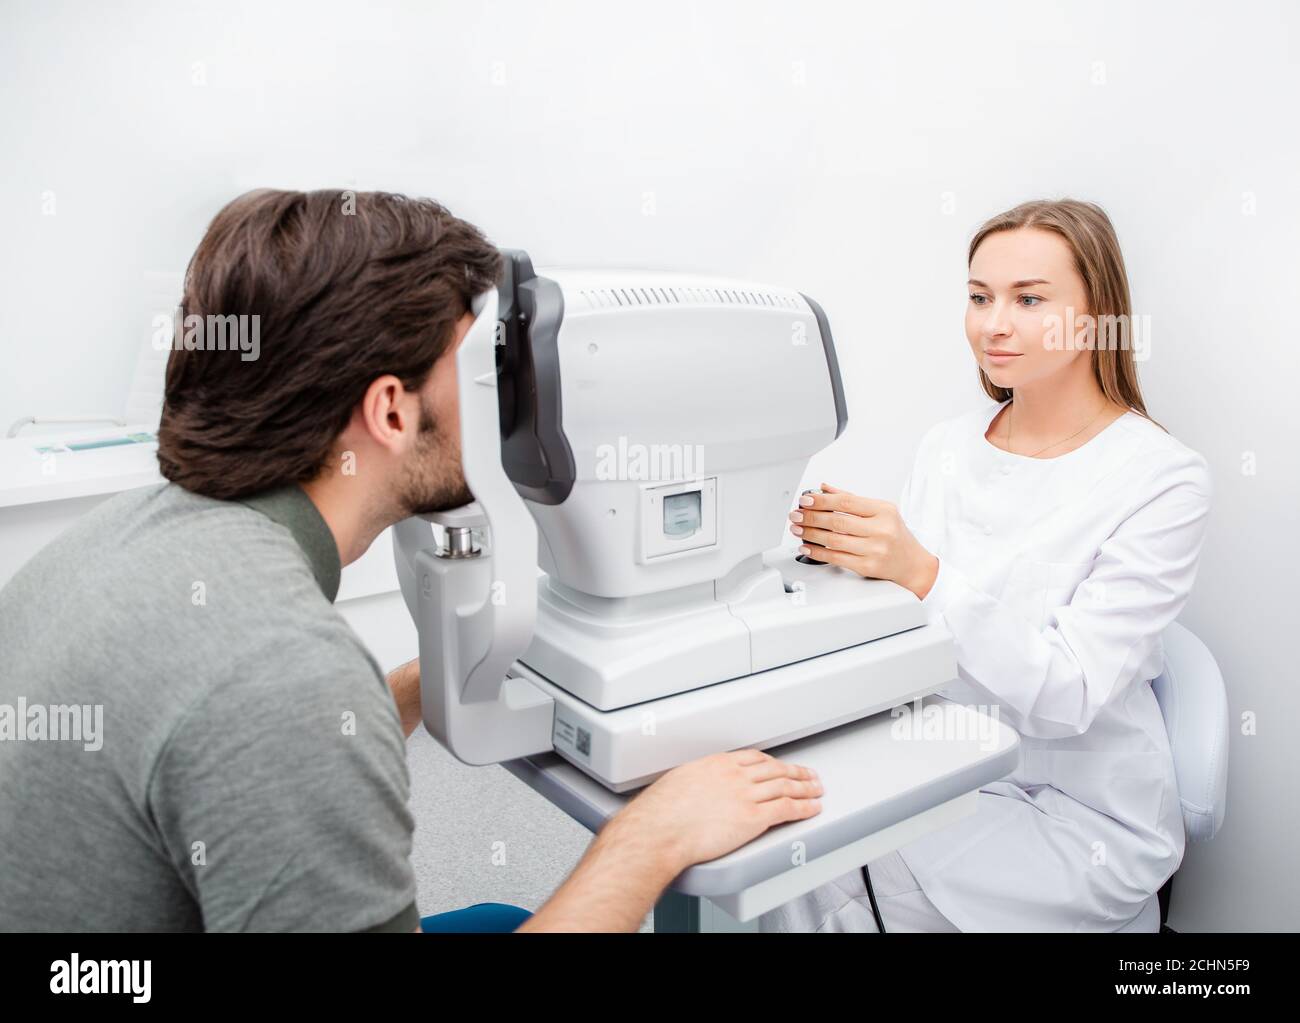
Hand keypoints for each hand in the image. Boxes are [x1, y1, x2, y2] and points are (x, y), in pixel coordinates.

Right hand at [615, 749, 822, 873]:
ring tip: (817, 790)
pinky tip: (812, 808)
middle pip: (775, 770)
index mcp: (717, 764)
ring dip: (805, 788)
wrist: (661, 829)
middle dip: (795, 772)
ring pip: (785, 787)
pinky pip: (787, 809)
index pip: (755, 758)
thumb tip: (696, 789)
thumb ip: (696, 782)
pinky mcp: (753, 818)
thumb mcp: (679, 781)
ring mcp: (746, 796)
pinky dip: (804, 808)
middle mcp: (735, 776)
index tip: (780, 766)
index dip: (773, 762)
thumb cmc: (661, 812)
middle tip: (808, 775)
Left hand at [790, 482, 938, 598]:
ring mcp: (874, 550)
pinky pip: (836, 558)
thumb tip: (825, 488)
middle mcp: (881, 530)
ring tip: (797, 529)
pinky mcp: (867, 566)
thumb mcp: (880, 511)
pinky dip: (817, 552)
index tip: (806, 500)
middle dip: (811, 517)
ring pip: (833, 540)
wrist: (912, 564)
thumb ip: (852, 499)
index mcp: (883, 511)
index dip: (822, 500)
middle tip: (796, 514)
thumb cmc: (896, 535)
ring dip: (810, 534)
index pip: (847, 501)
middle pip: (837, 521)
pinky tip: (807, 547)